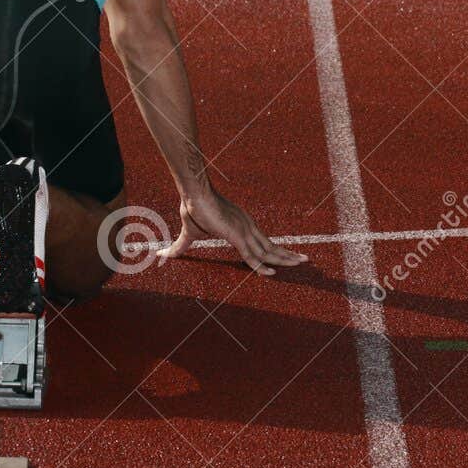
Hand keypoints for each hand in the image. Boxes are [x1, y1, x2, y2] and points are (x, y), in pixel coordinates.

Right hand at [157, 188, 306, 275]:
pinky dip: (263, 266)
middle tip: (305, 260)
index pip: (262, 242)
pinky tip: (273, 273)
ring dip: (286, 259)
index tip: (287, 257)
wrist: (193, 194)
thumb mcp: (188, 235)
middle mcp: (248, 228)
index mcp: (242, 226)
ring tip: (303, 264)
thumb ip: (179, 248)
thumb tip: (161, 255)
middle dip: (288, 254)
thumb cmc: (192, 209)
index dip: (275, 251)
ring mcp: (245, 232)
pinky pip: (252, 255)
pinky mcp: (237, 236)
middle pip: (272, 246)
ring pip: (268, 251)